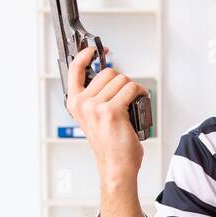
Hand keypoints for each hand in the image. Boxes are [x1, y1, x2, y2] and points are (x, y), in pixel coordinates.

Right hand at [65, 44, 145, 188]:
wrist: (115, 167)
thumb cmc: (109, 145)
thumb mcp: (93, 118)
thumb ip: (95, 97)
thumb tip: (110, 77)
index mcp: (75, 103)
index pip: (75, 69)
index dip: (85, 55)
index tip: (93, 50)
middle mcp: (82, 103)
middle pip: (108, 72)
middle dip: (120, 81)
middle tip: (124, 97)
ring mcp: (95, 107)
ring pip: (121, 79)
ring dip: (132, 88)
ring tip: (132, 103)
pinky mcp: (112, 111)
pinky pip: (131, 89)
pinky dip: (140, 93)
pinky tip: (139, 102)